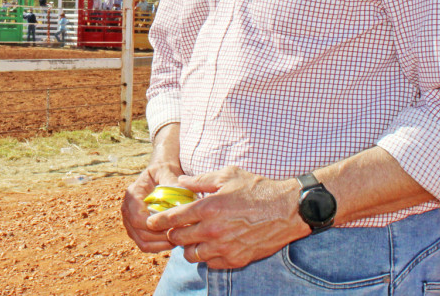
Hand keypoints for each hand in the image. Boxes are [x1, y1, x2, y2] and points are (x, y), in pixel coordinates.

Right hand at [121, 124, 183, 252]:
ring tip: (178, 240)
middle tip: (180, 235)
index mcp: (132, 194)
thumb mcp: (168, 172)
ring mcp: (129, 220)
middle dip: (161, 237)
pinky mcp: (136, 229)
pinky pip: (145, 245)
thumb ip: (173, 183)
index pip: (138, 218)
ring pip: (142, 242)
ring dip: (161, 245)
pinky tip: (172, 241)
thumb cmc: (164, 172)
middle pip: (140, 233)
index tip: (175, 226)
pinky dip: (158, 247)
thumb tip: (182, 199)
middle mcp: (127, 208)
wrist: (159, 173)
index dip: (155, 227)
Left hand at [145, 166, 307, 269]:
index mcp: (208, 208)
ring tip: (195, 237)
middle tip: (177, 227)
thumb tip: (181, 182)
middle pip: (179, 239)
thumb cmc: (258, 189)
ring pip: (192, 255)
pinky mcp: (236, 259)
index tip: (151, 222)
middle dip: (174, 233)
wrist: (288, 210)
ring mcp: (224, 247)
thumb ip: (200, 180)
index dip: (158, 221)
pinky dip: (207, 256)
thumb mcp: (228, 176)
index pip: (173, 218)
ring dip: (189, 247)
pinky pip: (211, 263)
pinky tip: (213, 245)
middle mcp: (213, 230)